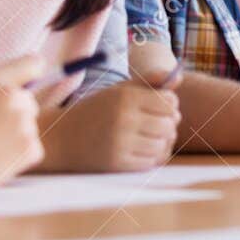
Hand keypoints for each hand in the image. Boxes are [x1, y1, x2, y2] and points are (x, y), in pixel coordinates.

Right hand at [0, 55, 45, 195]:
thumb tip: (13, 85)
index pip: (34, 63)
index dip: (30, 75)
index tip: (26, 85)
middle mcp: (13, 97)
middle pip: (30, 103)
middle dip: (15, 114)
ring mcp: (25, 123)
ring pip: (30, 128)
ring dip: (16, 137)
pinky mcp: (31, 148)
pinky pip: (33, 150)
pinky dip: (19, 157)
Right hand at [37, 72, 181, 171]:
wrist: (60, 138)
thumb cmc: (97, 111)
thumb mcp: (119, 90)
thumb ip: (150, 82)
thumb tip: (179, 76)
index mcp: (125, 98)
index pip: (169, 101)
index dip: (170, 104)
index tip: (160, 106)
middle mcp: (124, 120)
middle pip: (169, 124)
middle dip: (169, 123)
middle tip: (159, 123)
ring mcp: (120, 143)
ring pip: (163, 143)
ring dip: (163, 141)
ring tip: (152, 136)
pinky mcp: (117, 163)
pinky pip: (152, 161)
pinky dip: (154, 156)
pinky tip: (145, 149)